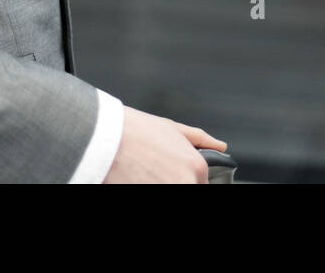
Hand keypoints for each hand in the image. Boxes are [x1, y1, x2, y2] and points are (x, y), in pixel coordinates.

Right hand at [103, 106, 226, 182]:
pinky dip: (146, 186)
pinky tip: (136, 179)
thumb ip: (200, 140)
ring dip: (159, 184)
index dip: (184, 178)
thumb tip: (220, 147)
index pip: (201, 184)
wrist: (104, 138)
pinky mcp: (147, 196)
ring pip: (172, 191)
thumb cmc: (134, 131)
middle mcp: (186, 184)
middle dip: (172, 182)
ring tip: (143, 175)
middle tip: (153, 172)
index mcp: (196, 168)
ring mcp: (168, 192)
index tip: (169, 173)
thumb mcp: (172, 128)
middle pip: (189, 187)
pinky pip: (153, 193)